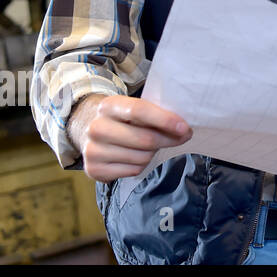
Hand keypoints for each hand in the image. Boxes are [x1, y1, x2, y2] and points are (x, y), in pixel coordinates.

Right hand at [68, 93, 191, 182]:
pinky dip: (141, 165)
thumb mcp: (135, 108)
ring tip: (148, 146)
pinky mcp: (93, 169)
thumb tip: (183, 127)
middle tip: (181, 137)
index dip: (165, 120)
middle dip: (168, 139)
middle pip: (144, 139)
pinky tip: (135, 156)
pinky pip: (133, 170)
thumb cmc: (123, 119)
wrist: (91, 132)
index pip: (139, 111)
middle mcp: (96, 127)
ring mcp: (92, 150)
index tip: (184, 127)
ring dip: (153, 153)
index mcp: (108, 106)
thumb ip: (156, 113)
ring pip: (142, 157)